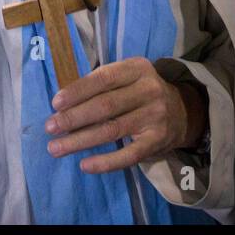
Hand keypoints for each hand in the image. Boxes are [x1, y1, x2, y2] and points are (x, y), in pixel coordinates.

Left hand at [44, 57, 202, 172]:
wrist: (184, 111)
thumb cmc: (141, 92)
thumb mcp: (128, 77)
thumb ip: (101, 84)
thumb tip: (62, 103)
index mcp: (137, 69)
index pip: (104, 78)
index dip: (78, 91)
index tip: (55, 103)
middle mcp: (148, 90)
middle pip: (105, 106)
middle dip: (74, 118)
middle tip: (50, 128)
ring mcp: (155, 116)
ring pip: (112, 130)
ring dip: (80, 141)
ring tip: (56, 148)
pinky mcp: (157, 141)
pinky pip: (128, 155)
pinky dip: (106, 162)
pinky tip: (85, 165)